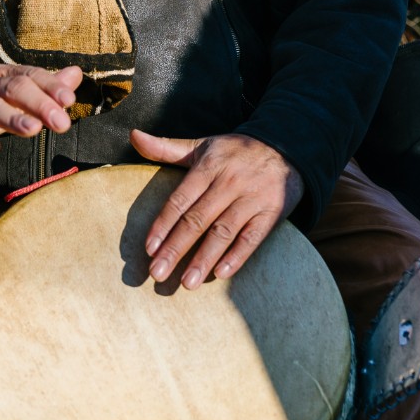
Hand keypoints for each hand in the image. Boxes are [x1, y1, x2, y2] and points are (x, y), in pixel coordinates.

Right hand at [0, 63, 81, 158]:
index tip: (69, 99)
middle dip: (39, 103)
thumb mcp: (11, 95)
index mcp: (3, 76)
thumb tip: (76, 73)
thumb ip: (44, 86)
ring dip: (12, 118)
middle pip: (13, 88)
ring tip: (33, 129)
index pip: (30, 75)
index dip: (49, 86)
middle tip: (61, 122)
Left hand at [129, 129, 303, 290]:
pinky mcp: (271, 212)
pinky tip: (222, 274)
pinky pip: (253, 237)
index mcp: (208, 167)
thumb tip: (133, 136)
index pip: (180, 200)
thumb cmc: (235, 151)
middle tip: (157, 273)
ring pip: (223, 231)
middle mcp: (228, 183)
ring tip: (188, 283)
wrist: (286, 146)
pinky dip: (238, 255)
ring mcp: (250, 198)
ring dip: (204, 258)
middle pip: (197, 219)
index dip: (163, 224)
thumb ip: (166, 148)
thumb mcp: (202, 145)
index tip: (149, 249)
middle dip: (176, 248)